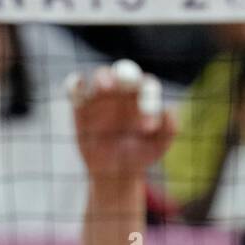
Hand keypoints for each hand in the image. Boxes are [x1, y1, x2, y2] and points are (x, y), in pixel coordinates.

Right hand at [69, 61, 176, 185]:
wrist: (115, 172)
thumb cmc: (140, 155)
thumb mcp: (158, 146)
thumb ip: (169, 128)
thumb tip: (168, 110)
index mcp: (145, 95)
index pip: (148, 87)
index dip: (148, 102)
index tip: (148, 128)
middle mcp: (124, 90)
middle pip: (125, 72)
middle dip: (125, 76)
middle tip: (124, 87)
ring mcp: (102, 95)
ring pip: (102, 75)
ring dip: (103, 78)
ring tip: (105, 88)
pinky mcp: (81, 104)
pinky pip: (75, 87)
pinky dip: (76, 84)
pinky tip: (79, 89)